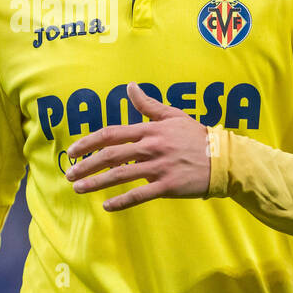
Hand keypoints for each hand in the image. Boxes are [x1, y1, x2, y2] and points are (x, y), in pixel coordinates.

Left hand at [64, 81, 211, 211]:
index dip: (89, 143)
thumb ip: (148, 104)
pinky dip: (121, 201)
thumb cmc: (196, 136)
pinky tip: (106, 206)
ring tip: (78, 189)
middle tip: (69, 174)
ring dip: (96, 183)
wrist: (223, 159)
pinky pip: (139, 195)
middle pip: (110, 156)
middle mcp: (150, 147)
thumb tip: (130, 86)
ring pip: (120, 176)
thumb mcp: (173, 115)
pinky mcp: (167, 186)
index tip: (72, 151)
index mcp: (149, 130)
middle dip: (86, 165)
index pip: (111, 134)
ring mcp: (158, 167)